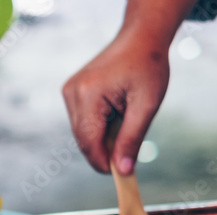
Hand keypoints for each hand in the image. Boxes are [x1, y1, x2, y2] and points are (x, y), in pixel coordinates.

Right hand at [63, 28, 169, 174]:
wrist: (140, 38)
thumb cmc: (147, 66)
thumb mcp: (146, 105)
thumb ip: (132, 139)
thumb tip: (123, 170)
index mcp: (88, 94)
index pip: (89, 142)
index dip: (103, 162)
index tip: (120, 174)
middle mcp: (72, 93)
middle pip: (83, 139)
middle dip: (103, 151)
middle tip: (128, 154)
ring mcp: (69, 91)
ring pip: (81, 132)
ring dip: (101, 137)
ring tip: (124, 122)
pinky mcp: (70, 91)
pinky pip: (81, 121)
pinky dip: (97, 126)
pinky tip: (115, 115)